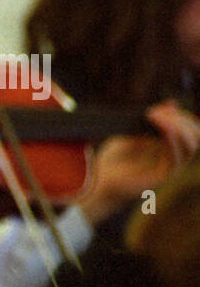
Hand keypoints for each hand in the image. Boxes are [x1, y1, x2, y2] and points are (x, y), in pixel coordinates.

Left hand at [78, 100, 199, 223]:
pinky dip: (173, 139)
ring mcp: (169, 169)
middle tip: (160, 111)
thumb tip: (172, 103)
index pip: (190, 130)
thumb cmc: (112, 161)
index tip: (166, 106)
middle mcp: (173, 159)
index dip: (182, 116)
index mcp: (167, 148)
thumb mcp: (130, 134)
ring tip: (157, 116)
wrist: (97, 182)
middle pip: (195, 137)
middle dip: (183, 120)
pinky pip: (177, 158)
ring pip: (190, 147)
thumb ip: (151, 121)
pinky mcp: (162, 177)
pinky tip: (163, 127)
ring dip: (178, 127)